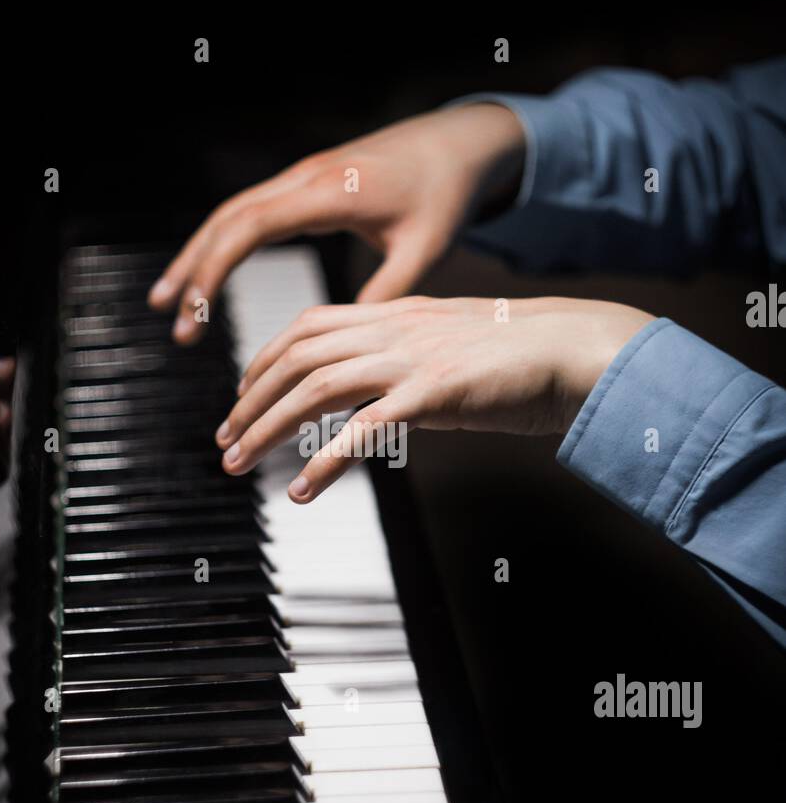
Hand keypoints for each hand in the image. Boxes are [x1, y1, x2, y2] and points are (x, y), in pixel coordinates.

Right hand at [148, 104, 525, 341]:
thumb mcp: (425, 249)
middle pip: (226, 219)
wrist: (458, 142)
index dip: (215, 269)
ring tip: (169, 303)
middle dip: (193, 268)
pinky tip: (208, 275)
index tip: (195, 312)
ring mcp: (301, 178)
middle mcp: (305, 178)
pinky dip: (223, 244)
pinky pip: (251, 213)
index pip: (250, 227)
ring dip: (198, 255)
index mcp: (329, 191)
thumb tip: (352, 349)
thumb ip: (386, 294)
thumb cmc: (445, 193)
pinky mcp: (305, 184)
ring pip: (232, 214)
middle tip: (170, 320)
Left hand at [214, 296, 654, 502]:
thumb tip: (379, 394)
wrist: (577, 348)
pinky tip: (303, 490)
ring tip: (240, 463)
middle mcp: (395, 328)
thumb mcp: (451, 348)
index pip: (308, 327)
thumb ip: (409, 361)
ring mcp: (412, 358)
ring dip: (268, 428)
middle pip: (296, 357)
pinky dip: (325, 461)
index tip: (242, 396)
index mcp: (397, 312)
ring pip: (315, 388)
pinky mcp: (434, 393)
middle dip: (250, 400)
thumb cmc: (522, 357)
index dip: (264, 361)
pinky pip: (364, 428)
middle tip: (225, 439)